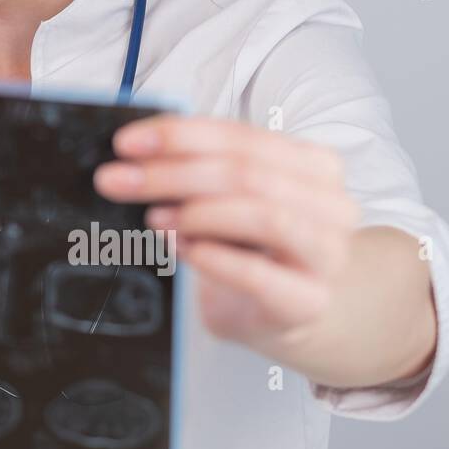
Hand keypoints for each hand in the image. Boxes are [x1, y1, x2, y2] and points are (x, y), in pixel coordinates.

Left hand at [92, 115, 359, 357]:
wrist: (285, 312)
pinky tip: (181, 249)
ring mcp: (326, 254)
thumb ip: (198, 167)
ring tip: (152, 218)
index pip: (241, 136)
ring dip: (197, 213)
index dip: (179, 135)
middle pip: (246, 174)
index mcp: (314, 163)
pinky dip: (213, 258)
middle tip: (116, 180)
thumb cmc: (250, 245)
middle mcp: (331, 204)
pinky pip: (259, 274)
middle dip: (171, 174)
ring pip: (264, 216)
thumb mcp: (226, 197)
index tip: (125, 143)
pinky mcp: (308, 301)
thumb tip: (135, 149)